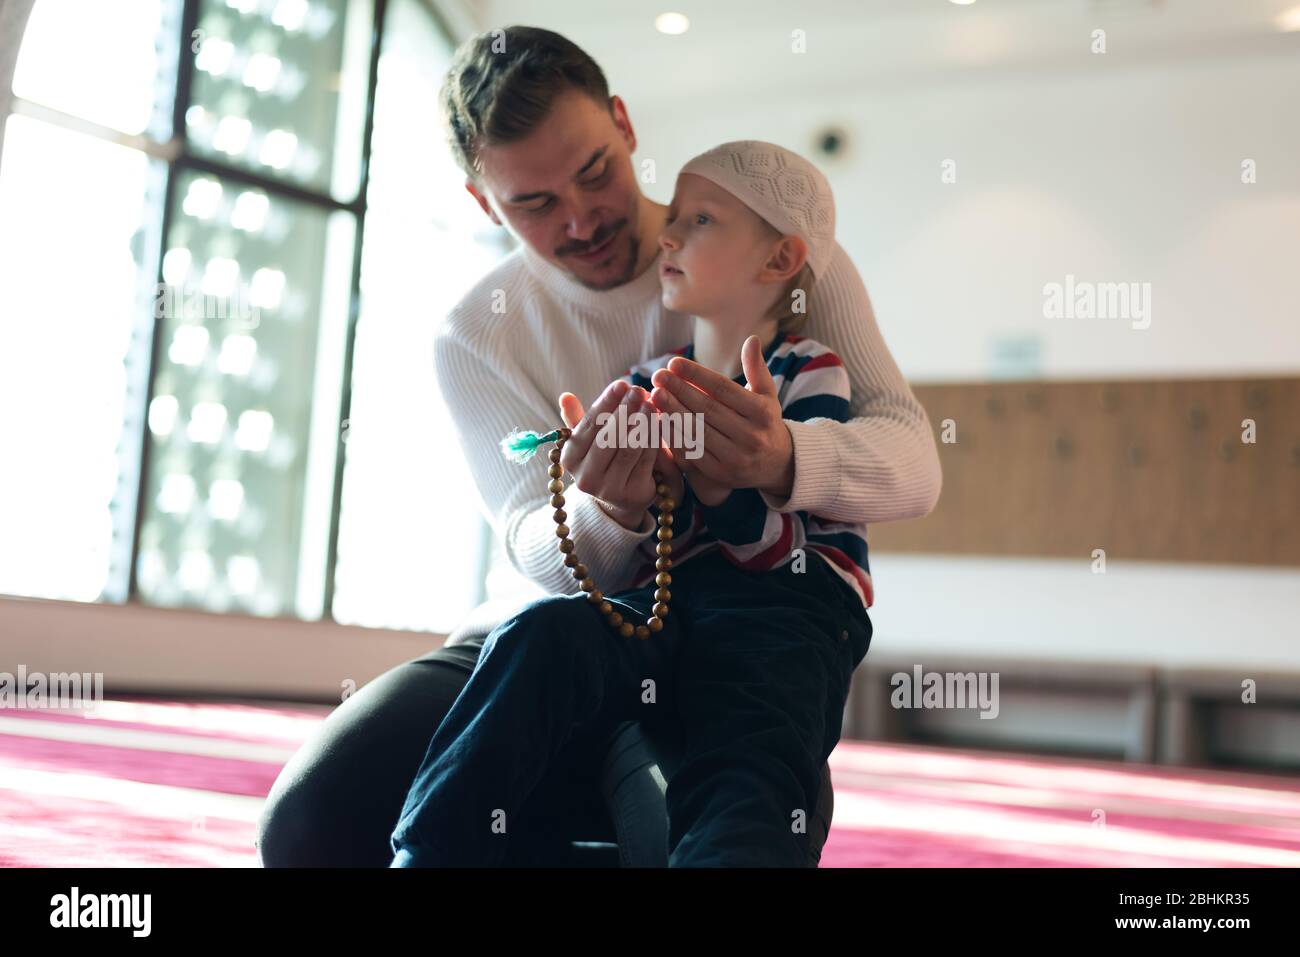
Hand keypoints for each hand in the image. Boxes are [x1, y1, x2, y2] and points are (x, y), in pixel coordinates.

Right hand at [557, 381, 669, 528]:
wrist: (621, 498)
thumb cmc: (604, 459)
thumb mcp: (588, 441)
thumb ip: (579, 418)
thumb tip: (565, 396)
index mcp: (570, 459)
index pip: (588, 425)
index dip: (606, 402)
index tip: (621, 383)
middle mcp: (585, 477)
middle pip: (607, 438)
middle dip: (625, 411)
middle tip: (639, 390)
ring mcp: (609, 489)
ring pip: (628, 449)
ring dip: (641, 423)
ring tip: (651, 404)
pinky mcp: (633, 495)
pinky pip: (646, 461)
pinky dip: (653, 439)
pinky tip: (660, 422)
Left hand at [650, 334, 795, 499]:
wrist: (778, 465)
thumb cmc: (765, 421)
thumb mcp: (767, 394)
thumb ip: (756, 368)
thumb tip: (752, 338)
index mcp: (762, 412)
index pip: (723, 389)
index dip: (697, 375)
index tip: (674, 362)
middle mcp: (751, 436)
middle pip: (707, 409)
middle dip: (679, 391)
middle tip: (657, 376)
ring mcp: (737, 457)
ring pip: (698, 432)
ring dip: (673, 413)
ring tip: (654, 395)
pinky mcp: (722, 474)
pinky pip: (693, 454)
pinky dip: (675, 437)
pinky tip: (659, 421)